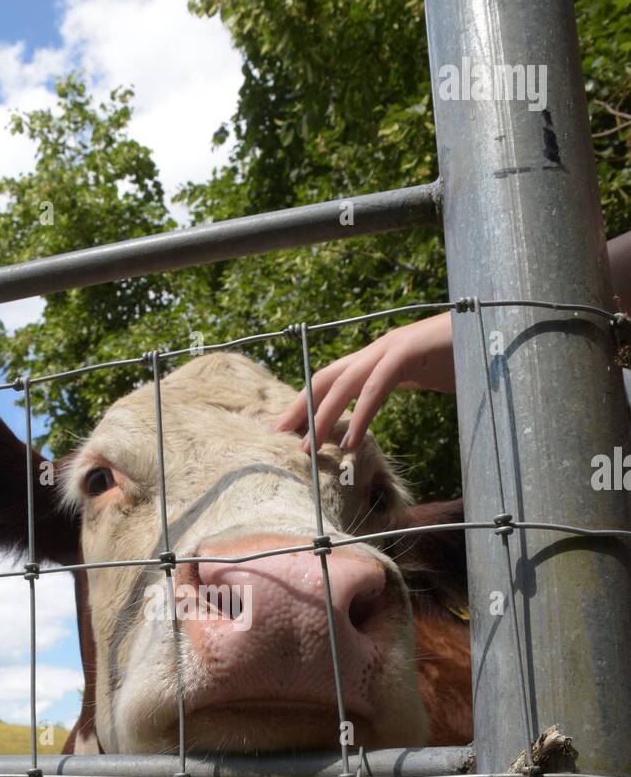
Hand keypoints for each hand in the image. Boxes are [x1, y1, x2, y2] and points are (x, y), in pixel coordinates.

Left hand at [276, 310, 455, 452]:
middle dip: (300, 406)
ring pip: (345, 382)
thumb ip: (398, 388)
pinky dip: (361, 413)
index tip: (287, 427)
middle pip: (327, 377)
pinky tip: (350, 440)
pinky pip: (377, 385)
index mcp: (378, 357)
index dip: (306, 401)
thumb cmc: (464, 357)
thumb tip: (380, 414)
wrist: (497, 329)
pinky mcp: (410, 351)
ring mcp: (392, 347)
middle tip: (279, 436)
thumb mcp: (422, 377)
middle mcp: (378, 350)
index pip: (332, 378)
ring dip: (323, 415)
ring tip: (309, 447)